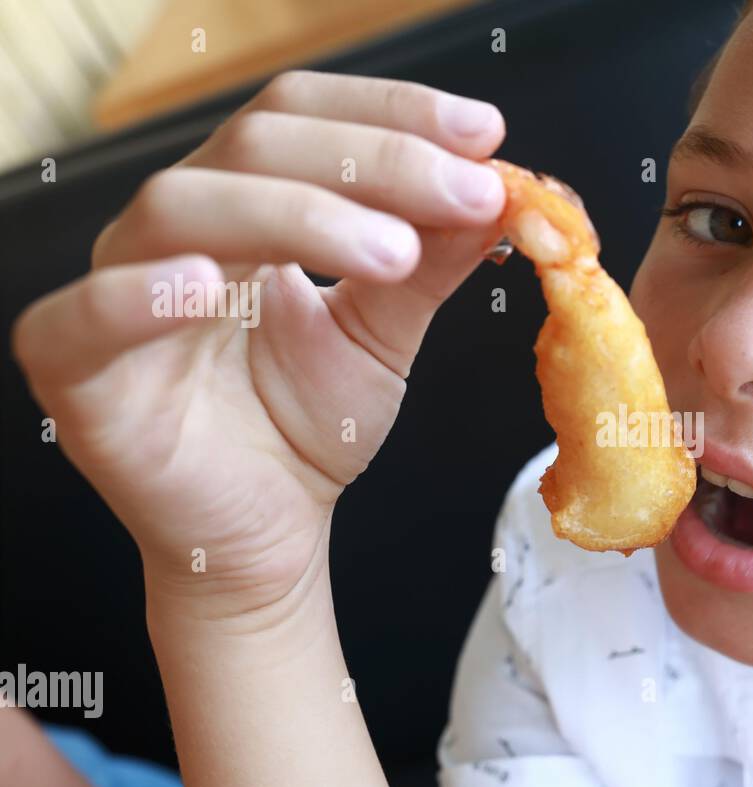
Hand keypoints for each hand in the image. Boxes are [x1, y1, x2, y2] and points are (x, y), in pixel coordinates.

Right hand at [12, 71, 505, 623]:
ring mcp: (122, 290)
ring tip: (394, 253)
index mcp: (248, 203)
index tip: (485, 134)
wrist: (264, 533)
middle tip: (467, 193)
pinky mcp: (80, 371)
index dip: (392, 113)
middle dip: (373, 161)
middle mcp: (180, 228)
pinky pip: (83, 319)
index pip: (305, 117)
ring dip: (297, 214)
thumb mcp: (383, 334)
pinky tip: (208, 285)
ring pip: (183, 208)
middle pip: (255, 145)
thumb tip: (497, 192)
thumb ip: (428, 263)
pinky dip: (141, 296)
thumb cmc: (307, 427)